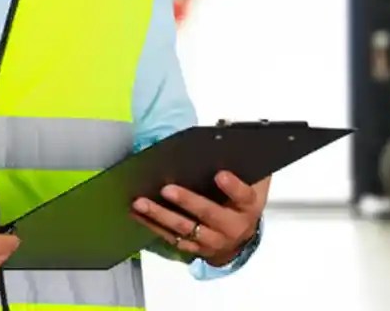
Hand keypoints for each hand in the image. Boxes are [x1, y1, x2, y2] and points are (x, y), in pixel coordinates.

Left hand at [132, 172, 269, 266]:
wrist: (238, 239)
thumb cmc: (240, 204)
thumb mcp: (251, 184)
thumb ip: (244, 167)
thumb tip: (225, 140)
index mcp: (248, 207)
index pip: (243, 196)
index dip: (233, 187)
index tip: (220, 174)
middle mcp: (231, 227)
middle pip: (209, 214)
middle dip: (187, 201)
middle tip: (167, 189)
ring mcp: (212, 240)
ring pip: (185, 228)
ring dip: (161, 215)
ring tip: (141, 202)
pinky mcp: (194, 249)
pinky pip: (171, 238)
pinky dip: (153, 225)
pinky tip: (138, 213)